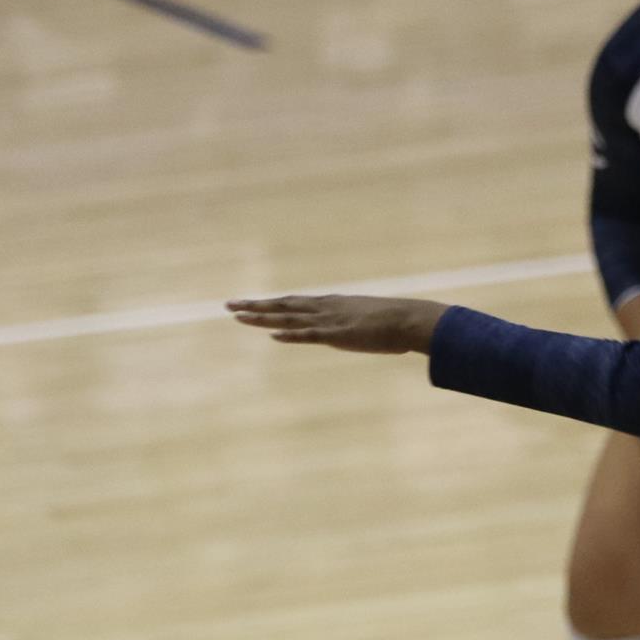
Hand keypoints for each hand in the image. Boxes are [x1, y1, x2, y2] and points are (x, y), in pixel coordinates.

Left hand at [226, 294, 447, 353]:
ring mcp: (330, 321)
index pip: (294, 303)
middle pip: (283, 306)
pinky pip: (309, 335)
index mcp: (332, 305)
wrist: (409, 319)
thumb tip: (355, 331)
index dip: (270, 304)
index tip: (250, 304)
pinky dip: (290, 335)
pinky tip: (272, 335)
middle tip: (229, 305)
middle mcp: (325, 309)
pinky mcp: (338, 334)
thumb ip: (355, 325)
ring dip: (262, 317)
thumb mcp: (368, 321)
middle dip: (255, 306)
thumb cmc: (395, 321)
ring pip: (288, 317)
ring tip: (238, 316)